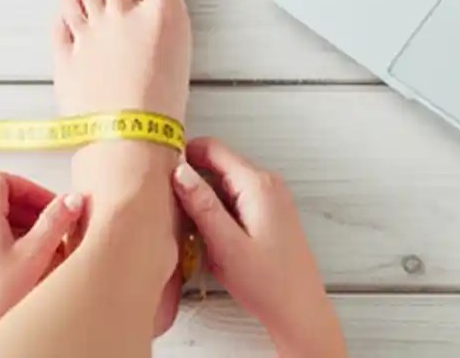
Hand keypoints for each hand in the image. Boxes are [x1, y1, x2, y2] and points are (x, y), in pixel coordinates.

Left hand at [0, 172, 83, 357]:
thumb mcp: (35, 255)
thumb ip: (56, 220)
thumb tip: (72, 200)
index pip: (4, 180)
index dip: (32, 191)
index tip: (52, 208)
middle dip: (25, 213)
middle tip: (49, 233)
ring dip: (10, 232)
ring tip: (34, 257)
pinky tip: (10, 274)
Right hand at [172, 138, 345, 357]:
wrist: (299, 311)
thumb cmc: (268, 284)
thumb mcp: (226, 245)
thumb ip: (202, 205)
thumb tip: (180, 171)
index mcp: (257, 185)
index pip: (213, 149)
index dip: (184, 153)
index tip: (161, 167)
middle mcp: (267, 184)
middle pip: (218, 165)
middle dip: (191, 179)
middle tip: (167, 203)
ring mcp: (270, 198)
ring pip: (224, 184)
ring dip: (203, 198)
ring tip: (185, 225)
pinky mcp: (268, 214)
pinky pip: (235, 200)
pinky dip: (217, 210)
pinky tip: (206, 235)